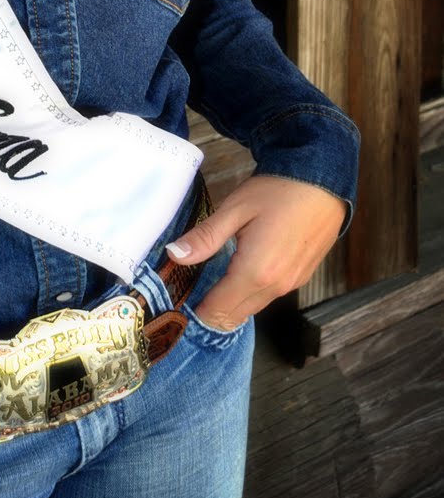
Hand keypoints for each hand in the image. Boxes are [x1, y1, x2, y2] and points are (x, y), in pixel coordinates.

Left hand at [165, 175, 346, 330]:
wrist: (324, 182)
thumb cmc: (277, 191)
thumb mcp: (235, 209)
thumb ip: (205, 237)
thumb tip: (174, 255)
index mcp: (255, 273)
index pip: (218, 311)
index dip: (195, 310)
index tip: (177, 299)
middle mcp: (275, 287)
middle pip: (235, 316)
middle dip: (210, 310)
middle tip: (188, 290)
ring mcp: (291, 285)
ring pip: (252, 307)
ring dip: (230, 302)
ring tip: (209, 281)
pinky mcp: (301, 278)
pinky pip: (268, 296)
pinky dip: (249, 293)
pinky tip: (238, 272)